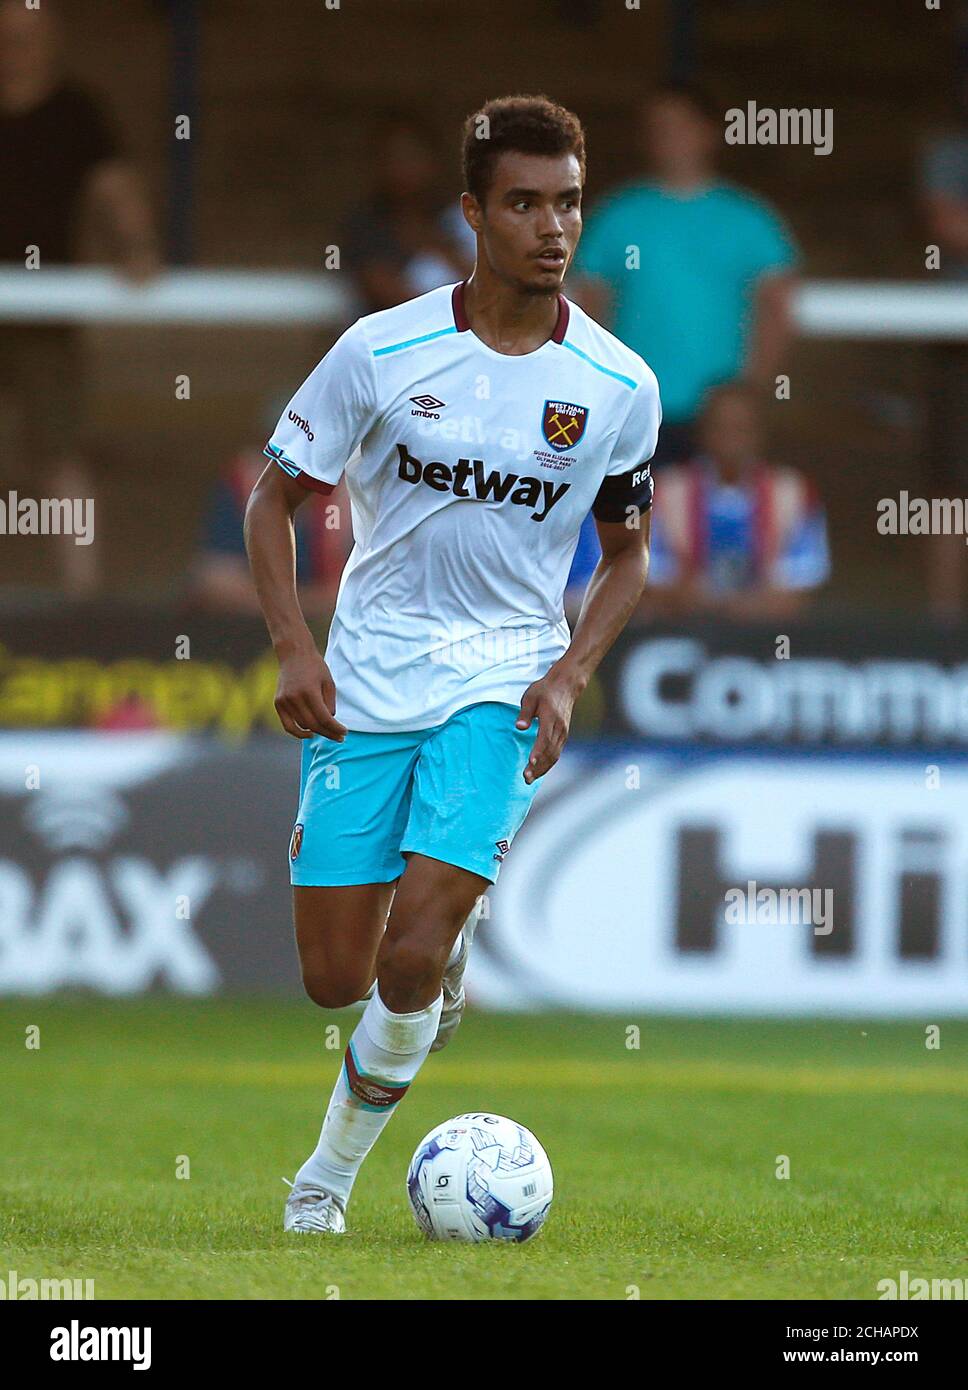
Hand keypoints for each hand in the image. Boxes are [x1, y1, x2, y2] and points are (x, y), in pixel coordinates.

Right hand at [274, 645, 347, 740]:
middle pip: (313, 725)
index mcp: (309, 691)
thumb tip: (330, 720)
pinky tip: (310, 734)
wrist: (293, 654)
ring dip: (316, 732)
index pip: (324, 718)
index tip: (344, 733)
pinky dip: (298, 733)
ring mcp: (284, 702)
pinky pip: (288, 725)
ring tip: (327, 732)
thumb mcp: (329, 682)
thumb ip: (330, 703)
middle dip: (328, 733)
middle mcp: (295, 698)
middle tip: (339, 737)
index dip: (335, 728)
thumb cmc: (314, 666)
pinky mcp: (278, 704)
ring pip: (302, 726)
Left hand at [515, 665, 582, 783]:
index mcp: (550, 718)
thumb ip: (525, 713)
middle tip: (526, 778)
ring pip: (554, 755)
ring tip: (530, 779)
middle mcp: (559, 728)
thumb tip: (519, 727)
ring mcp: (563, 732)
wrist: (566, 685)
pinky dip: (548, 763)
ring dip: (543, 768)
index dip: (538, 752)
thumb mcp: (530, 697)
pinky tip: (539, 770)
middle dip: (538, 767)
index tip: (530, 763)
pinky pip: (557, 753)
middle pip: (550, 751)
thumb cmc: (545, 690)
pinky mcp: (563, 735)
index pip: (545, 738)